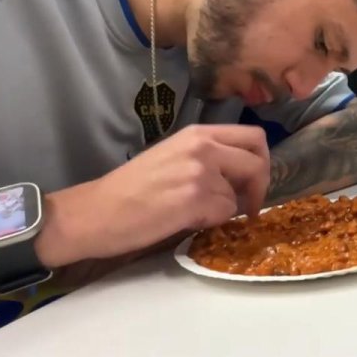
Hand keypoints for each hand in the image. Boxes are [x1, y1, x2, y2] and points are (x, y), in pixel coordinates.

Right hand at [40, 124, 269, 264]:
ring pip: (238, 194)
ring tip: (192, 213)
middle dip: (260, 186)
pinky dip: (212, 222)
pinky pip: (224, 213)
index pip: (253, 136)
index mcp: (197, 133)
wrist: (95, 212)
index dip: (261, 160)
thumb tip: (240, 176)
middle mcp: (203, 147)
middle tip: (249, 205)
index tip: (253, 180)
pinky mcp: (196, 198)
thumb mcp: (172, 157)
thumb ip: (208, 158)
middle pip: (258, 161)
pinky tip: (185, 220)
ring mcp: (200, 171)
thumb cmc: (130, 189)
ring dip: (224, 209)